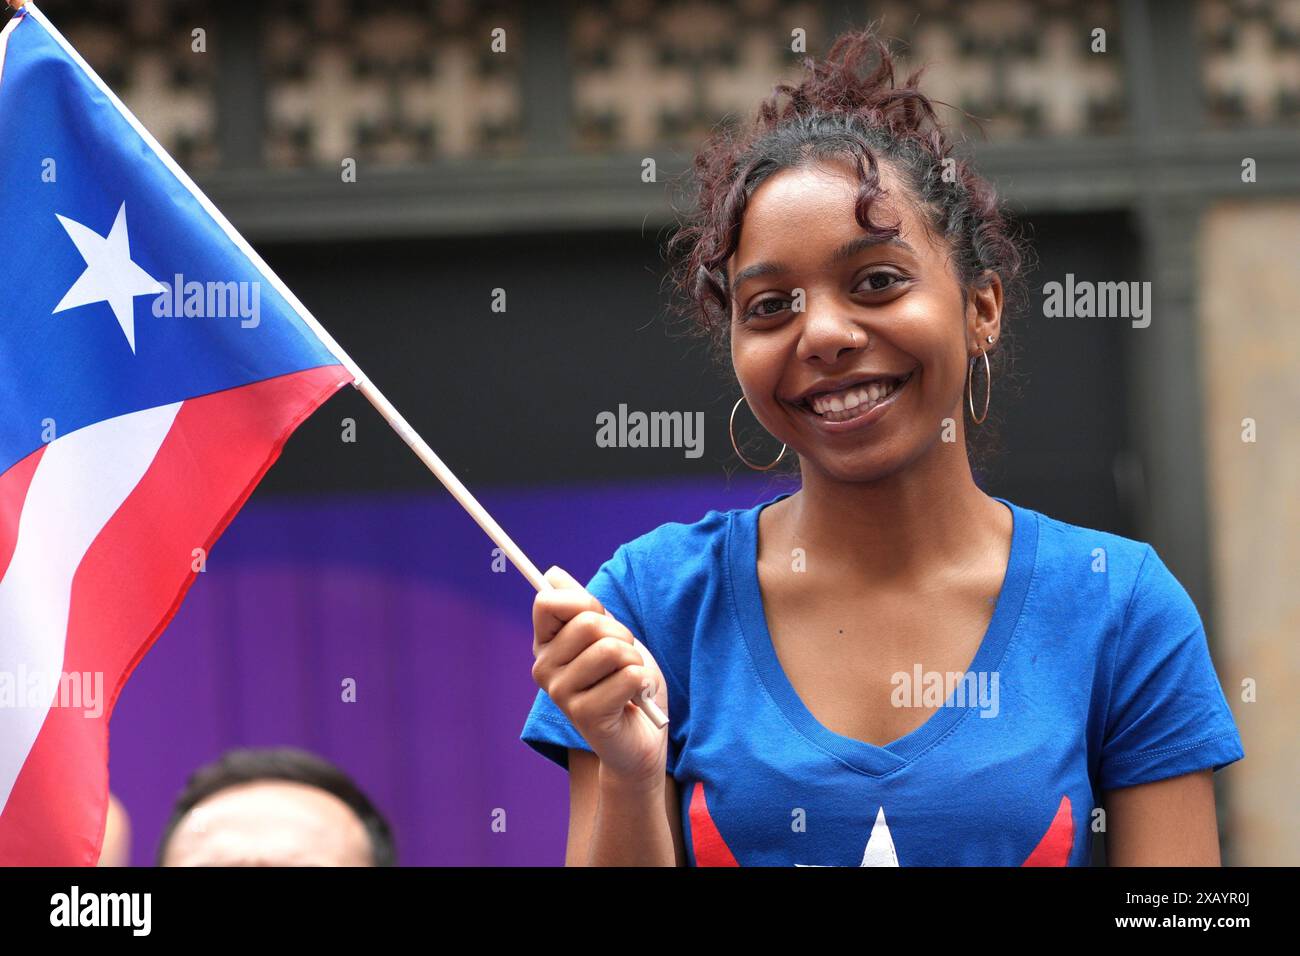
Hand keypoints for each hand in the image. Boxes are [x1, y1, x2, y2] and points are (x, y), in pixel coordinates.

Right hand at [531, 566, 668, 784]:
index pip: (547, 601)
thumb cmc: (623, 682)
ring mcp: (561, 694)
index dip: (583, 602)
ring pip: (612, 650)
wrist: (640, 738)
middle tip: (623, 659)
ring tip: (629, 681)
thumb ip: (581, 606)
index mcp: (545, 645)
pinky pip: (628, 676)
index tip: (600, 619)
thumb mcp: (606, 635)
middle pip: (589, 623)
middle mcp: (543, 669)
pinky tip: (635, 700)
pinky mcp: (585, 715)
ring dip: (635, 661)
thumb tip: (553, 573)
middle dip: (621, 635)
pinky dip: (643, 683)